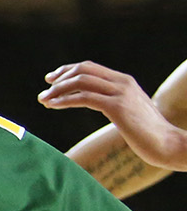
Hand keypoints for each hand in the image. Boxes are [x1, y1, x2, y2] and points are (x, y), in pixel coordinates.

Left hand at [41, 61, 186, 169]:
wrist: (166, 144)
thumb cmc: (146, 133)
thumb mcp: (129, 111)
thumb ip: (114, 102)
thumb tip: (97, 102)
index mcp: (124, 81)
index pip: (90, 67)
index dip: (68, 71)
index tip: (52, 79)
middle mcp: (122, 83)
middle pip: (83, 70)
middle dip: (60, 78)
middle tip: (44, 91)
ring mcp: (121, 93)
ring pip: (81, 82)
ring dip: (58, 90)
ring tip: (43, 100)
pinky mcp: (117, 107)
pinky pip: (84, 98)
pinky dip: (64, 100)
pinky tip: (52, 105)